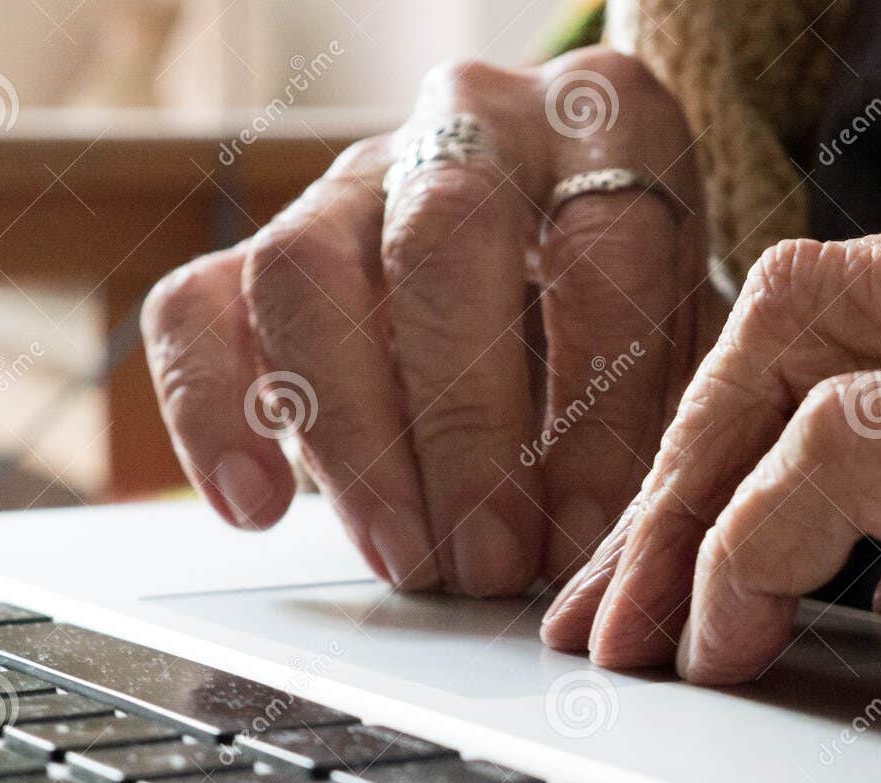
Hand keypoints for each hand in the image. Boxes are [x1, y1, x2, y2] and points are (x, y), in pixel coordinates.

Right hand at [141, 48, 716, 593]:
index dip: (598, 402)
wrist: (562, 248)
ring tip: (410, 560)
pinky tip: (256, 508)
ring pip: (303, 273)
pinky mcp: (261, 239)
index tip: (588, 529)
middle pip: (440, 242)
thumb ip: (661, 415)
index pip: (602, 246)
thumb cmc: (637, 305)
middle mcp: (472, 123)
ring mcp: (352, 174)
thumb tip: (602, 554)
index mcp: (606, 124)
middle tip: (492, 561)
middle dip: (465, 426)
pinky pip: (194, 308)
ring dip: (353, 440)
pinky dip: (211, 413)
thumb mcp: (686, 339)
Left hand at [542, 180, 880, 721]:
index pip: (845, 304)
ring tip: (655, 640)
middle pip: (792, 312)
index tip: (664, 558)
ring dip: (697, 511)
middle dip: (671, 467)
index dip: (719, 431)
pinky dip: (776, 541)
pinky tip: (750, 633)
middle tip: (615, 608)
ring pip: (807, 362)